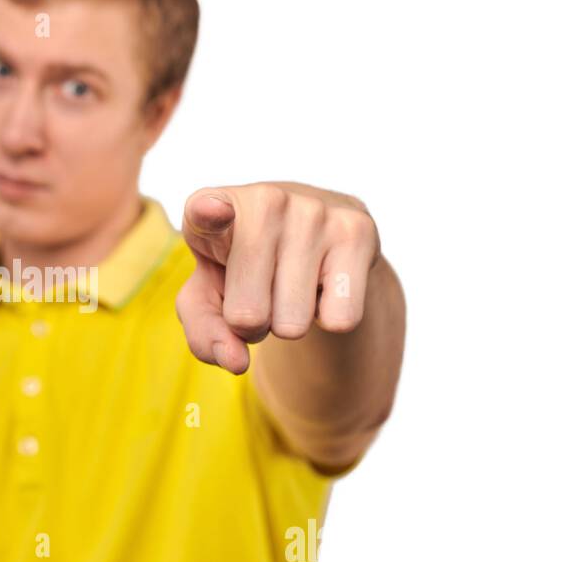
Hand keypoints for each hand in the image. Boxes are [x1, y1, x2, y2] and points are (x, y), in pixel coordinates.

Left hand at [175, 181, 380, 374]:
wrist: (311, 232)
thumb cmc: (244, 267)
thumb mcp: (209, 297)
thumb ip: (205, 331)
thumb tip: (235, 361)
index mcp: (210, 209)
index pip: (204, 211)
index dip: (207, 214)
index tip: (211, 211)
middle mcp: (263, 200)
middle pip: (248, 315)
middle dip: (252, 326)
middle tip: (259, 293)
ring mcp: (313, 211)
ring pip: (294, 323)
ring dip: (289, 323)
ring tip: (289, 285)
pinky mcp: (357, 230)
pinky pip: (340, 319)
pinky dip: (330, 318)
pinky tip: (323, 283)